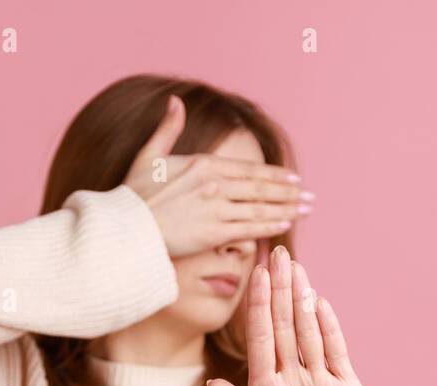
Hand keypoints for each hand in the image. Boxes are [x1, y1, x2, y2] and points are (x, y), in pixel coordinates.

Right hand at [123, 95, 310, 256]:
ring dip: (287, 209)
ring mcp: (216, 208)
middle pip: (261, 188)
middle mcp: (215, 184)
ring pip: (260, 208)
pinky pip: (250, 228)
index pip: (249, 170)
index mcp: (204, 164)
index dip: (275, 175)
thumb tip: (175, 101)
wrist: (125, 227)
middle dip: (290, 192)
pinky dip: (270, 225)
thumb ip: (167, 129)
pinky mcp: (214, 232)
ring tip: (306, 210)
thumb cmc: (132, 195)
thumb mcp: (149, 156)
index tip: (293, 179)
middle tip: (311, 196)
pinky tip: (286, 224)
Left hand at [207, 245, 369, 385]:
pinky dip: (329, 327)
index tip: (254, 276)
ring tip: (296, 267)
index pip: (260, 340)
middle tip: (276, 253)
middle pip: (283, 327)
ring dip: (302, 300)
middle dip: (279, 290)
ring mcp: (320, 383)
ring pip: (309, 332)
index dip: (257, 307)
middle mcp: (291, 381)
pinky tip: (319, 302)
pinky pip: (337, 352)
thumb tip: (216, 383)